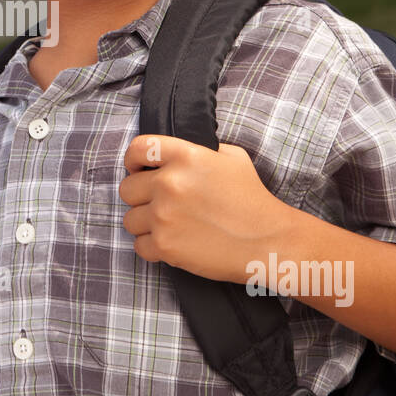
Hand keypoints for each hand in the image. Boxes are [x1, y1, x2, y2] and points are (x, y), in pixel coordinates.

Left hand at [118, 134, 291, 284]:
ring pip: (130, 219)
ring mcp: (164, 215)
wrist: (269, 241)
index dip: (133, 160)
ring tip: (171, 226)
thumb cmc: (252, 199)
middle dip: (141, 197)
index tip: (138, 170)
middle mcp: (170, 183)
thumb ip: (198, 151)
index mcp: (185, 156)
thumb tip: (174, 154)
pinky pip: (139, 245)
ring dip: (146, 224)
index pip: (138, 148)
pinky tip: (173, 244)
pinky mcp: (165, 245)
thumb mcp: (231, 158)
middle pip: (127, 189)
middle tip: (162, 205)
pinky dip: (153, 247)